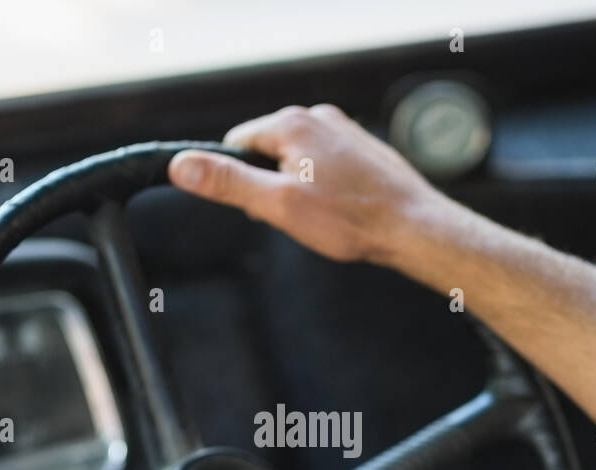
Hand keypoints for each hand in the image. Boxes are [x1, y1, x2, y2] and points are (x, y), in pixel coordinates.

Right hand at [168, 103, 450, 266]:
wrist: (414, 227)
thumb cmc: (350, 219)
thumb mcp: (277, 205)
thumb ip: (227, 183)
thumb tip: (181, 166)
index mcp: (291, 123)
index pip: (237, 145)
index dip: (241, 183)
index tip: (262, 208)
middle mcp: (318, 116)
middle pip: (268, 153)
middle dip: (272, 188)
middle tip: (298, 218)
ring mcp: (343, 130)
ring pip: (297, 162)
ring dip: (299, 191)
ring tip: (324, 217)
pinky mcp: (362, 149)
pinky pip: (325, 167)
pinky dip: (325, 190)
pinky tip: (342, 212)